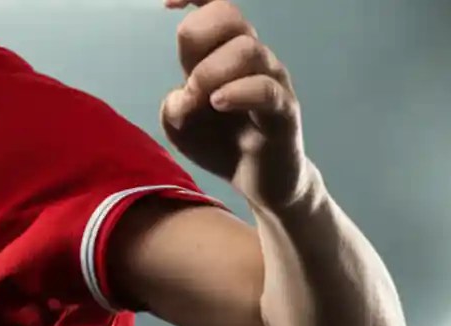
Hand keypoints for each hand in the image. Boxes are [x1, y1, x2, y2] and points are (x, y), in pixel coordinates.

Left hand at [160, 0, 311, 209]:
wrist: (260, 182)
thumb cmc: (221, 144)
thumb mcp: (181, 126)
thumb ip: (173, 105)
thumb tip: (183, 95)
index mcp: (222, 53)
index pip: (216, 6)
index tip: (167, 4)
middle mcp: (251, 57)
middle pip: (229, 15)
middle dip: (198, 36)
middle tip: (188, 77)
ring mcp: (271, 80)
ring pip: (247, 49)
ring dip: (211, 72)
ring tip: (202, 100)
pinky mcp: (284, 110)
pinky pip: (265, 88)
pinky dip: (237, 92)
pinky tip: (218, 104)